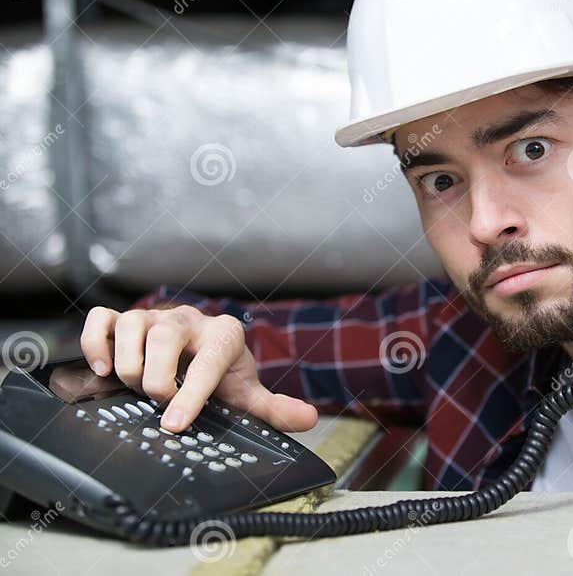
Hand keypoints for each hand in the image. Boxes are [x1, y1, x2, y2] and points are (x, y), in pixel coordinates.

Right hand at [80, 305, 317, 432]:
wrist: (203, 354)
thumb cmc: (223, 377)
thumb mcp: (247, 393)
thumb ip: (274, 409)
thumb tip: (307, 419)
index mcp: (224, 335)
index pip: (208, 361)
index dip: (191, 394)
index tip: (174, 424)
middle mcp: (189, 320)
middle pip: (163, 339)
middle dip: (157, 380)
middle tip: (160, 402)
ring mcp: (154, 317)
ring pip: (131, 326)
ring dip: (129, 365)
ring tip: (138, 387)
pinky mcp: (124, 319)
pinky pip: (101, 319)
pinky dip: (96, 344)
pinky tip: (104, 370)